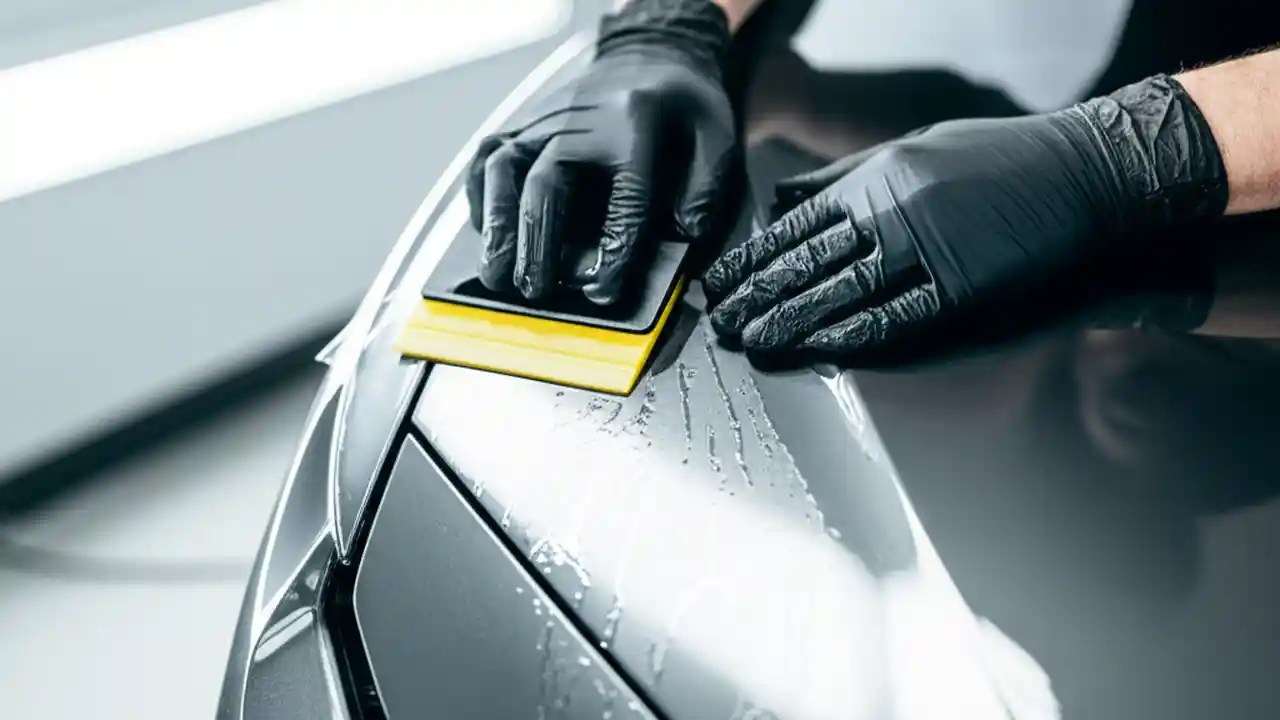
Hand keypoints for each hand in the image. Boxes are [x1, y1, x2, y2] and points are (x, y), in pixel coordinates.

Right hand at [466, 0, 734, 304]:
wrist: (649, 52)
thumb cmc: (681, 104)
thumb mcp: (717, 133)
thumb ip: (707, 185)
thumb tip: (686, 231)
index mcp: (636, 123)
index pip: (625, 196)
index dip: (614, 250)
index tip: (601, 292)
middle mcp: (581, 120)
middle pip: (547, 183)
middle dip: (536, 243)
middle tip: (533, 292)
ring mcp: (544, 119)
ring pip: (504, 168)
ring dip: (496, 224)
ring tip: (495, 272)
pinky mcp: (523, 123)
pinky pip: (487, 157)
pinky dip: (481, 196)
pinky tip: (485, 232)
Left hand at [704, 75, 1228, 355]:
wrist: (1102, 192)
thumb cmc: (1011, 167)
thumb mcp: (921, 149)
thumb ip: (847, 176)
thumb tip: (782, 201)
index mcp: (885, 177)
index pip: (796, 227)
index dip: (753, 260)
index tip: (722, 282)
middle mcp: (900, 215)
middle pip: (807, 265)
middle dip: (756, 298)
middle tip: (719, 323)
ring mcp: (933, 259)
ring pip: (840, 299)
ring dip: (788, 326)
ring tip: (749, 344)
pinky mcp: (966, 300)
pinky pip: (895, 325)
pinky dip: (849, 341)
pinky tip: (813, 354)